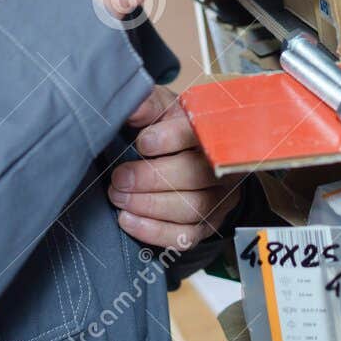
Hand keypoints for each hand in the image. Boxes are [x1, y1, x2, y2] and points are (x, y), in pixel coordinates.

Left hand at [109, 87, 242, 249]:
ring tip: (119, 198)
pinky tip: (127, 220)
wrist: (183, 156)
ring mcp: (220, 198)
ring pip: (194, 207)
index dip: (170, 139)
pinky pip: (187, 236)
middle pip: (197, 174)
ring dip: (149, 205)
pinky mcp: (208, 224)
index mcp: (211, 130)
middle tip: (119, 178)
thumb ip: (147, 104)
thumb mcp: (160, 108)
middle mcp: (221, 165)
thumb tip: (133, 106)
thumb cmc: (169, 128)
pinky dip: (154, 231)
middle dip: (151, 178)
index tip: (141, 143)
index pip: (201, 133)